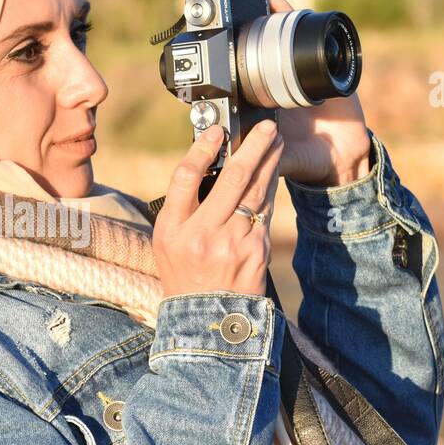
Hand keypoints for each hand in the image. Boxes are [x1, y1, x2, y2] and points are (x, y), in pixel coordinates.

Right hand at [153, 119, 282, 298]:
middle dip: (252, 147)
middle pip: (231, 179)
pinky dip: (270, 189)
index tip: (216, 132)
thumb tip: (208, 165)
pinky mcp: (256, 251)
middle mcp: (202, 235)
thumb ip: (182, 207)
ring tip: (276, 141)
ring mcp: (232, 243)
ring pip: (255, 191)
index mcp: (173, 230)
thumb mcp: (167, 241)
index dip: (201, 150)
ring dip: (269, 162)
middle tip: (267, 127)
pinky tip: (273, 174)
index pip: (185, 178)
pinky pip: (265, 211)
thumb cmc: (183, 272)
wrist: (207, 317)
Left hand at [226, 0, 372, 186]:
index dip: (220, 42)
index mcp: (254, 99)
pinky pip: (301, 30)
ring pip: (274, 27)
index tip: (206, 22)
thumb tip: (245, 153)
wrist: (344, 157)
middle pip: (250, 37)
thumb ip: (266, 159)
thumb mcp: (280, 160)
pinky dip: (289, 11)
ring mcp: (292, 66)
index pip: (232, 64)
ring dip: (263, 2)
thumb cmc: (306, 159)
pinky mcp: (316, 60)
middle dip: (239, 11)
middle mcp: (269, 77)